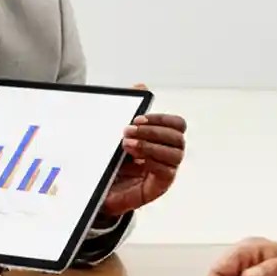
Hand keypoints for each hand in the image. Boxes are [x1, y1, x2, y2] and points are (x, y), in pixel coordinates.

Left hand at [101, 84, 186, 216]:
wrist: (98, 190)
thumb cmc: (111, 161)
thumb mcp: (118, 133)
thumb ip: (129, 108)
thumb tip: (140, 85)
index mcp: (162, 139)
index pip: (177, 124)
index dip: (161, 118)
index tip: (138, 118)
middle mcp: (168, 154)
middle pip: (178, 137)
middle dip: (153, 131)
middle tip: (128, 131)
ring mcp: (166, 171)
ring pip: (175, 154)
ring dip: (151, 146)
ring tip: (127, 145)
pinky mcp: (160, 187)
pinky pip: (167, 172)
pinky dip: (152, 162)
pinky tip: (136, 161)